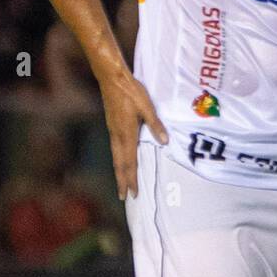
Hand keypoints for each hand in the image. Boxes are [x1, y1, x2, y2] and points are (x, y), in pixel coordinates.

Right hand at [98, 68, 168, 199]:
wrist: (111, 78)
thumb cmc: (131, 91)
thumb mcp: (147, 106)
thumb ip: (155, 124)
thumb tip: (164, 142)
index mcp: (127, 133)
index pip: (130, 162)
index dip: (132, 178)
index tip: (133, 193)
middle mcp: (117, 135)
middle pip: (120, 164)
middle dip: (122, 181)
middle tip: (124, 198)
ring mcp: (112, 130)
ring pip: (116, 157)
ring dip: (119, 172)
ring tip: (121, 184)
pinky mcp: (112, 125)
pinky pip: (115, 148)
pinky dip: (118, 160)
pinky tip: (120, 161)